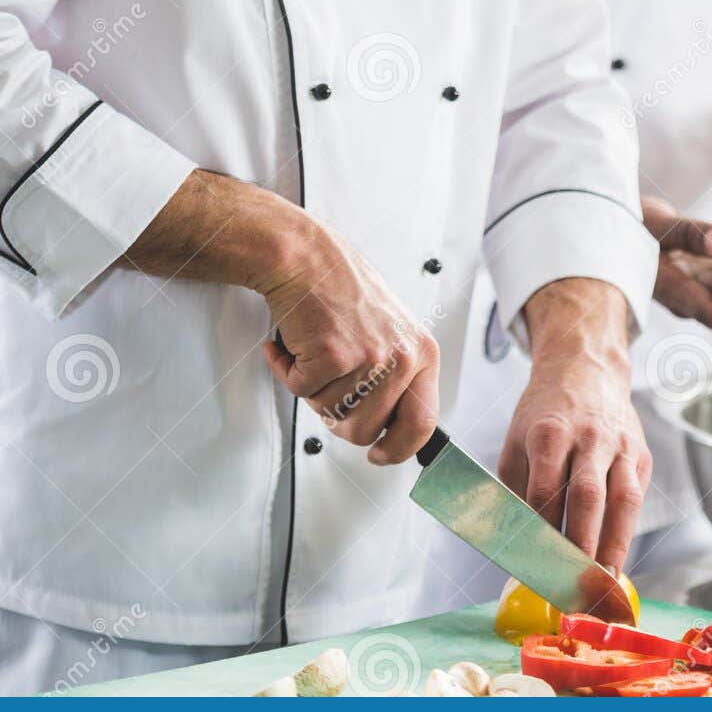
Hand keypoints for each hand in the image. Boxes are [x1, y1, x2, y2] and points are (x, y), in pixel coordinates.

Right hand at [259, 212, 439, 463]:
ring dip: (313, 389)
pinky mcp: (332, 355)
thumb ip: (397, 376)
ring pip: (331, 415)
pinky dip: (288, 370)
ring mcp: (368, 358)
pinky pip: (300, 392)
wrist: (306, 256)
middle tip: (330, 381)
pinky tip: (296, 342)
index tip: (382, 455)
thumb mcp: (392, 331)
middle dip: (340, 417)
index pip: (423, 423)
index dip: (399, 448)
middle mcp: (401, 357)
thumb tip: (391, 428)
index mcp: (422, 352)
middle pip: (367, 431)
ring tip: (317, 350)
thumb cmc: (342, 289)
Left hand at [497, 280, 650, 572]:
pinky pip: (636, 496)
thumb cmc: (544, 413)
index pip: (546, 491)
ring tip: (606, 584)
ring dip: (615, 545)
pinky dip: (628, 530)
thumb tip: (516, 544)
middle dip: (582, 545)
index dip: (542, 533)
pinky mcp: (640, 453)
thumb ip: (517, 489)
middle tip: (576, 588)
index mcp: (549, 431)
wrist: (585, 368)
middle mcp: (588, 436)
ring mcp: (619, 444)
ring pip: (622, 499)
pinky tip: (616, 558)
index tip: (536, 569)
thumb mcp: (516, 441)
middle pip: (587, 496)